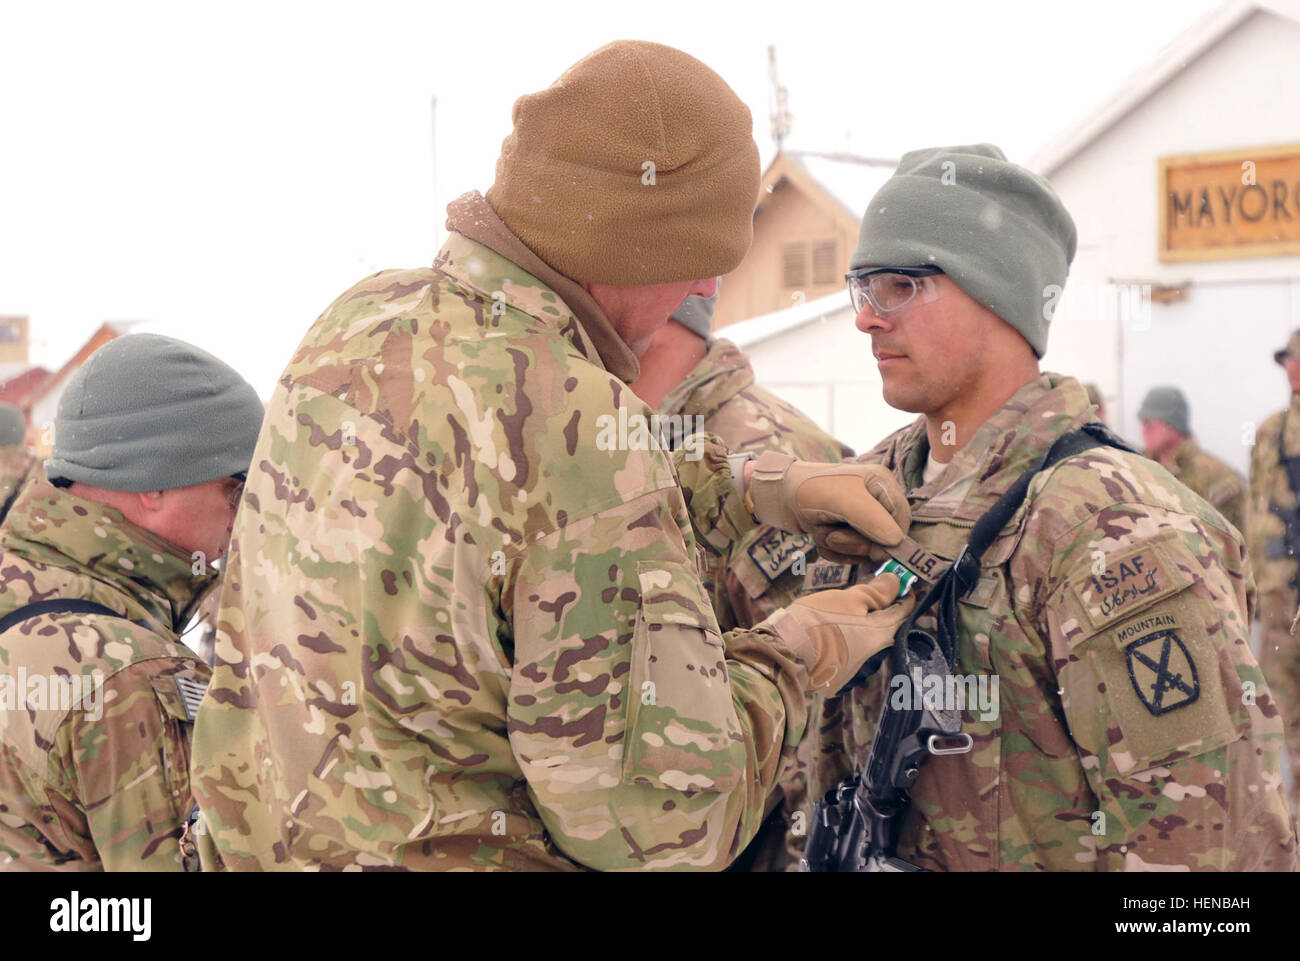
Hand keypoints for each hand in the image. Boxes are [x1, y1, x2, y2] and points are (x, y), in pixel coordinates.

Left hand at [745, 452, 909, 562]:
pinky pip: (845, 552)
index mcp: (881, 484)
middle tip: (833, 533)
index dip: (888, 540)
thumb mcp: (843, 502)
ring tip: (821, 527)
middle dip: (854, 542)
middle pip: (881, 539)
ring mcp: (857, 515)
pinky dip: (829, 549)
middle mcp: (873, 499)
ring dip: (838, 545)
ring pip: (861, 549)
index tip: (873, 551)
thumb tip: (896, 543)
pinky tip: (816, 533)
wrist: (774, 495)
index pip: (901, 521)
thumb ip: (873, 521)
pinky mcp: (842, 528)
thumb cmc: (809, 490)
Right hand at [768, 574, 915, 692]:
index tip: (901, 588)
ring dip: (858, 636)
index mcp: (881, 636)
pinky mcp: (837, 684)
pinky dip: (842, 651)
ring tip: (837, 623)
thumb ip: (876, 592)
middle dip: (876, 618)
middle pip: (883, 632)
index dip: (903, 598)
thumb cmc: (817, 621)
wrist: (783, 651)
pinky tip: (827, 642)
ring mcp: (856, 675)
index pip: (903, 613)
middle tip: (859, 602)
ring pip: (865, 649)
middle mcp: (874, 660)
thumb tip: (896, 582)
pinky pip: (847, 662)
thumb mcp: (847, 599)